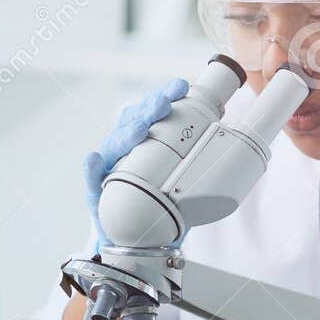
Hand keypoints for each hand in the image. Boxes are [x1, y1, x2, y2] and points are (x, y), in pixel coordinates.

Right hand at [84, 79, 188, 248]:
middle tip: (163, 104)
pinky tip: (95, 160)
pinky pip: (93, 179)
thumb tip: (226, 124)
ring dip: (127, 134)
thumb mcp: (181, 171)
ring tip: (139, 128)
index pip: (152, 110)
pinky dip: (93, 169)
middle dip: (149, 110)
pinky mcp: (98, 191)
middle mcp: (125, 147)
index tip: (180, 87)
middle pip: (133, 121)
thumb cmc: (160, 194)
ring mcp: (110, 167)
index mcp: (144, 136)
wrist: (137, 232)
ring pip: (115, 145)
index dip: (165, 96)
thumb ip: (197, 150)